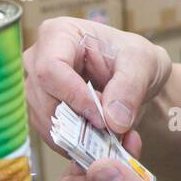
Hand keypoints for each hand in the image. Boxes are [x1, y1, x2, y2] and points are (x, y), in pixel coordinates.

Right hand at [22, 18, 171, 153]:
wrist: (136, 77)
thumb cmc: (135, 59)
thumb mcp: (144, 63)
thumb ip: (130, 87)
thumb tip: (113, 121)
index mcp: (58, 34)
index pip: (51, 70)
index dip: (74, 97)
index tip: (102, 118)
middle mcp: (38, 59)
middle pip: (44, 100)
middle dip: (78, 123)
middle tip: (111, 134)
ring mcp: (37, 87)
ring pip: (46, 122)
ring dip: (79, 139)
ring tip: (111, 139)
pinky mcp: (42, 111)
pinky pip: (52, 136)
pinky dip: (77, 146)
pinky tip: (101, 142)